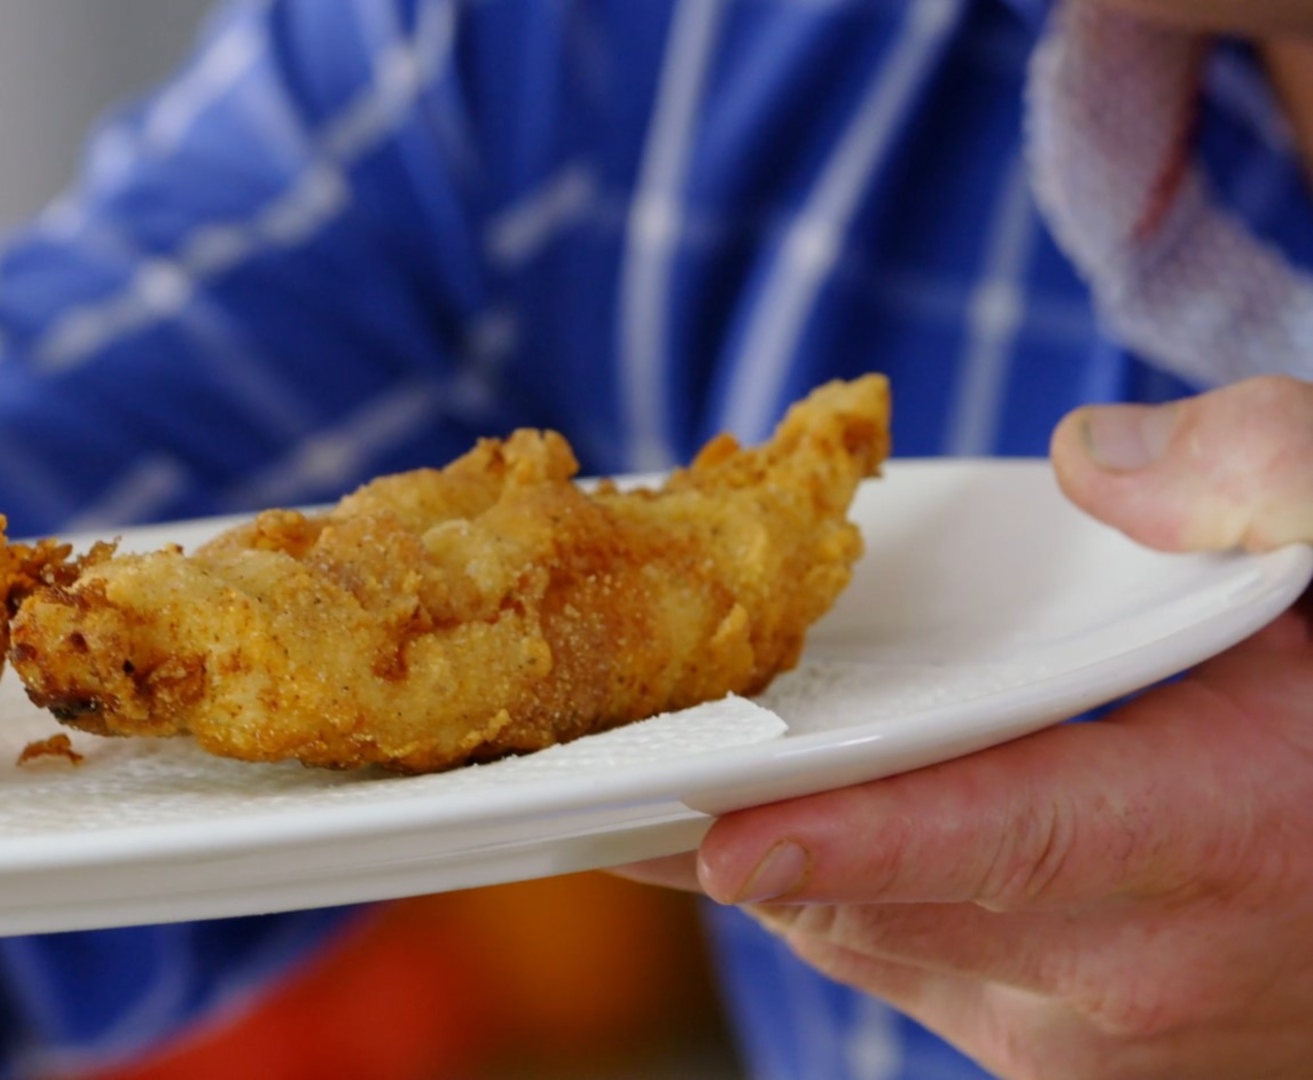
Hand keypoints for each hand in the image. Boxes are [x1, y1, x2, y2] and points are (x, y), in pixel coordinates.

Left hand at [620, 375, 1312, 1078]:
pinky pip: (885, 959)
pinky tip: (757, 806)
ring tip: (629, 768)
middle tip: (577, 758)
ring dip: (746, 857)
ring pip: (855, 938)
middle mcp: (1142, 968)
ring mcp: (1086, 1036)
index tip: (721, 836)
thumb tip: (1089, 461)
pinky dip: (814, 884)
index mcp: (1218, 835)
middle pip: (879, 899)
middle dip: (717, 832)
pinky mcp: (1050, 1052)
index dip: (859, 840)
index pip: (1010, 838)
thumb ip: (1260, 480)